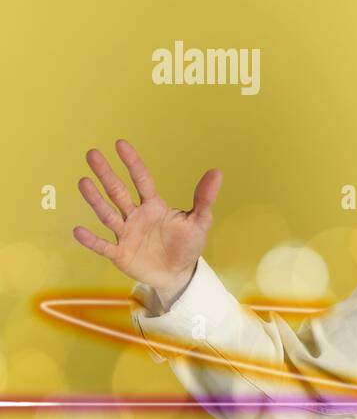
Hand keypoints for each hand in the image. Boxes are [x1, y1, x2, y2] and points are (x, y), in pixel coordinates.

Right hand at [73, 139, 221, 308]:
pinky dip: (91, 240)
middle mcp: (136, 216)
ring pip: (108, 214)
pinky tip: (78, 230)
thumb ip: (204, 199)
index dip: (132, 163)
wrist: (178, 274)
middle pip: (118, 192)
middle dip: (106, 174)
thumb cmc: (187, 245)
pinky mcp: (120, 254)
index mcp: (154, 206)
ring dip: (95, 199)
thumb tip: (216, 172)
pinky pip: (103, 246)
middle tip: (92, 154)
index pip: (142, 180)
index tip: (120, 144)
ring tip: (83, 181)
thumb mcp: (200, 222)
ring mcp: (126, 234)